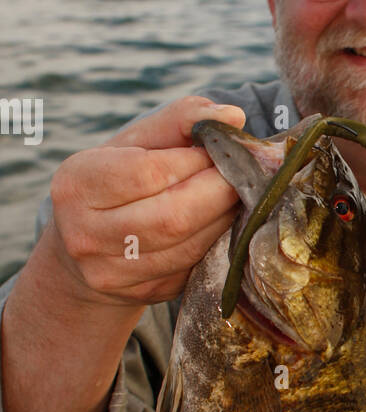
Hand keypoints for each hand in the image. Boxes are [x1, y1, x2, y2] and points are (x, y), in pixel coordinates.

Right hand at [47, 95, 245, 307]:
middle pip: (172, 217)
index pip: (148, 172)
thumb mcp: (135, 142)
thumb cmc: (118, 180)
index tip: (218, 151)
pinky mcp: (141, 295)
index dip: (195, 162)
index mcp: (77, 184)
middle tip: (242, 176)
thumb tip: (233, 116)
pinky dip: (218, 244)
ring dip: (225, 220)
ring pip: (187, 247)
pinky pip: (193, 268)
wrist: (87, 244)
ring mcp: (110, 272)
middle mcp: (84, 234)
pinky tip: (225, 225)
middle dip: (219, 192)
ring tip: (238, 197)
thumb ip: (181, 119)